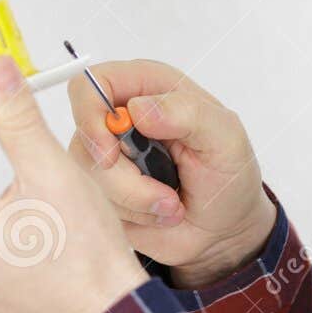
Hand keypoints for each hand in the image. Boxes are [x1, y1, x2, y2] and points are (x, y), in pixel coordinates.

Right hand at [68, 59, 275, 287]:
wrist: (224, 228)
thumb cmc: (228, 174)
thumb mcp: (225, 137)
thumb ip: (187, 113)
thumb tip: (138, 108)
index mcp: (147, 88)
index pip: (91, 84)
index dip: (89, 114)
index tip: (110, 152)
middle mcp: (120, 118)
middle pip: (84, 140)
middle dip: (123, 178)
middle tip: (166, 194)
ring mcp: (107, 157)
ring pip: (89, 178)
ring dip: (135, 200)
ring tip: (171, 202)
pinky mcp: (103, 191)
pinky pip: (96, 204)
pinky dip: (131, 215)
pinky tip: (158, 213)